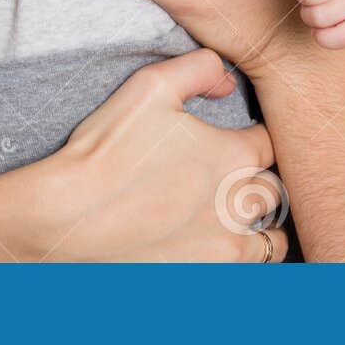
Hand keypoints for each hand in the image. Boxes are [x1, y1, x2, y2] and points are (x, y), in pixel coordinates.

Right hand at [33, 49, 288, 260]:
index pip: (271, 143)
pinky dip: (242, 260)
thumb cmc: (107, 150)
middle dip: (259, 181)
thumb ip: (200, 69)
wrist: (69, 216)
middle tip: (233, 179)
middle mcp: (239, 204)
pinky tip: (220, 249)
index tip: (238, 141)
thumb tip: (228, 82)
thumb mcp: (150, 85)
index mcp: (233, 155)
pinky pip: (251, 273)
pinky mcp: (208, 276)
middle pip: (275, 191)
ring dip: (260, 227)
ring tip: (235, 219)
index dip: (256, 139)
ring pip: (274, 240)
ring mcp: (226, 248)